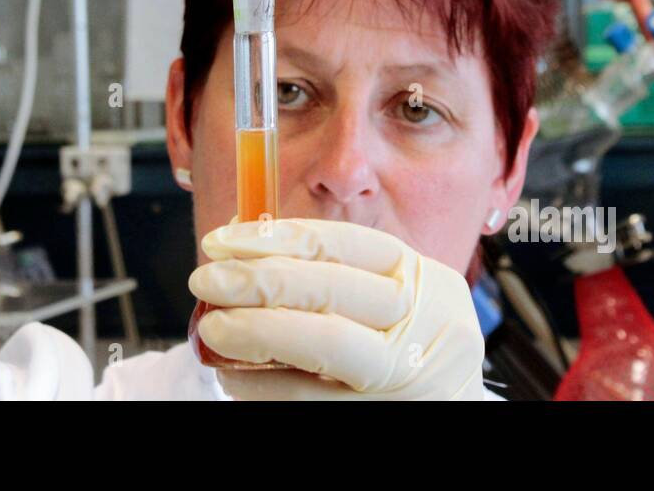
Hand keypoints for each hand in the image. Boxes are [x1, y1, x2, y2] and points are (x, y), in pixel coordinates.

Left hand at [190, 218, 486, 399]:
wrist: (449, 409)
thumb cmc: (409, 349)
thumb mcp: (396, 302)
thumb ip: (337, 278)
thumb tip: (242, 256)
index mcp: (423, 279)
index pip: (343, 243)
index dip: (277, 238)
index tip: (223, 240)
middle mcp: (424, 323)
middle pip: (332, 289)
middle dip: (258, 280)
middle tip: (205, 279)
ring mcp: (408, 375)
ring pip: (325, 342)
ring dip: (256, 330)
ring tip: (212, 327)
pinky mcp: (382, 417)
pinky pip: (311, 398)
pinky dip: (264, 383)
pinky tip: (232, 375)